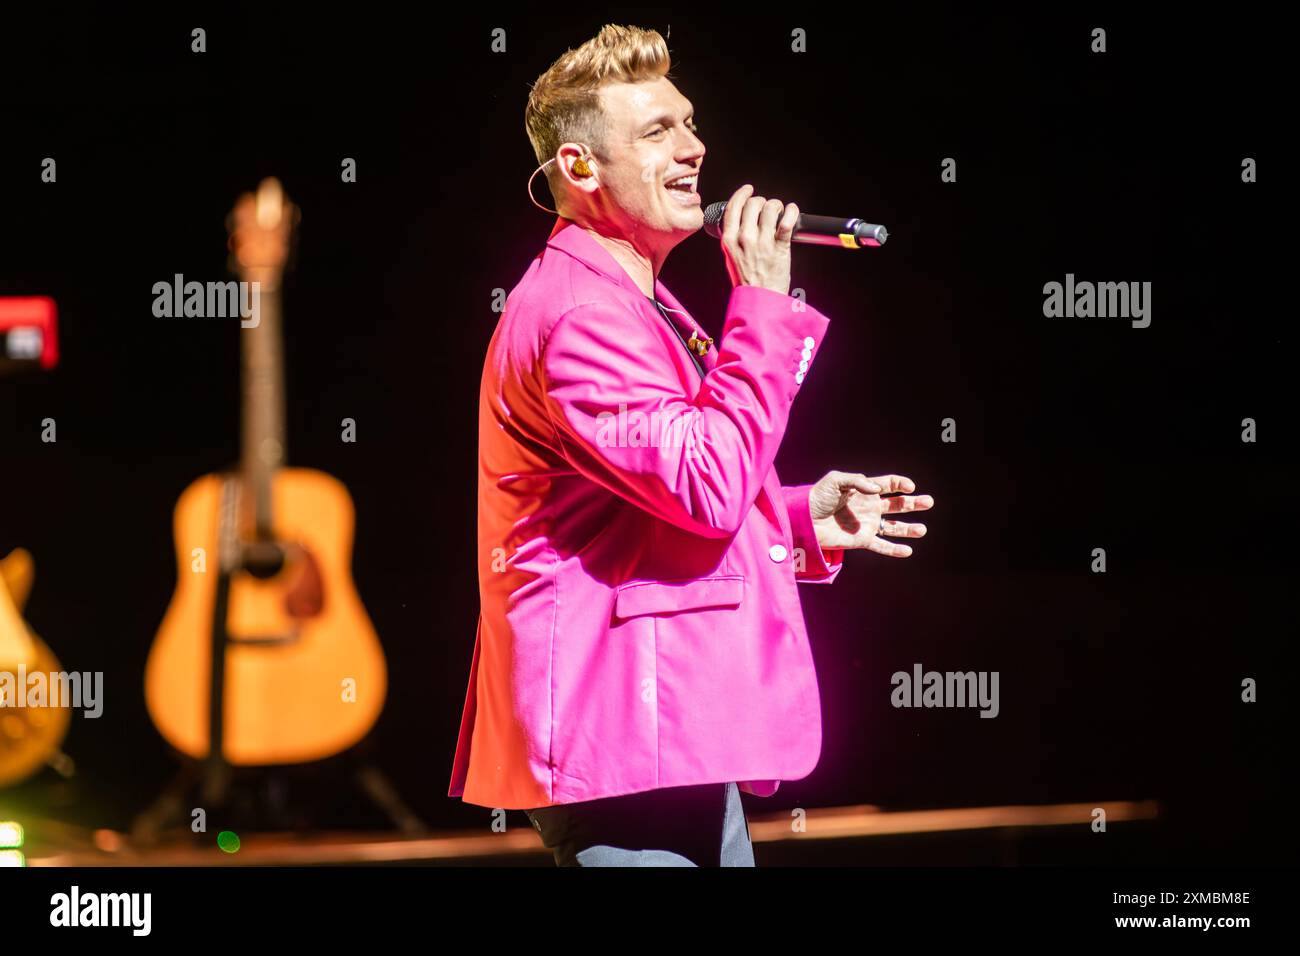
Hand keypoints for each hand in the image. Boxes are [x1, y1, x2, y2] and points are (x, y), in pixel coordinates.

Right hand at [719, 183, 798, 294]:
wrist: (759, 299)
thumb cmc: (746, 280)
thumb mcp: (730, 257)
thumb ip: (733, 238)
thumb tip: (741, 220)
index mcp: (729, 240)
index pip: (734, 206)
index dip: (743, 193)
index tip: (749, 190)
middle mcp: (744, 238)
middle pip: (753, 204)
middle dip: (762, 201)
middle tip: (767, 207)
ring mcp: (762, 242)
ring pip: (770, 208)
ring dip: (777, 206)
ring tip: (779, 211)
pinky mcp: (779, 247)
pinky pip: (786, 221)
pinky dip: (791, 211)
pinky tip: (792, 211)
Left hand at [808, 471, 933, 556]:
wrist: (804, 519)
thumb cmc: (818, 496)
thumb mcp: (836, 481)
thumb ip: (857, 481)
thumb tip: (877, 490)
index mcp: (864, 490)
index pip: (888, 484)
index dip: (900, 484)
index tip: (909, 487)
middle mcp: (869, 507)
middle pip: (896, 504)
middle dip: (913, 503)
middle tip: (928, 502)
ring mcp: (867, 524)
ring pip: (893, 526)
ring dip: (909, 528)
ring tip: (922, 530)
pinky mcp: (861, 540)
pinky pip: (881, 546)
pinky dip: (894, 549)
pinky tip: (908, 550)